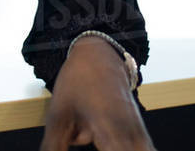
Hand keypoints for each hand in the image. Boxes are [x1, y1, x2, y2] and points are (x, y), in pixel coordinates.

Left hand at [39, 37, 155, 150]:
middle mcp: (131, 134)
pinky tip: (115, 146)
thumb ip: (53, 150)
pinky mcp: (141, 133)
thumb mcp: (57, 117)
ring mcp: (139, 133)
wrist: (99, 54)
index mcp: (110, 130)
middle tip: (94, 145)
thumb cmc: (77, 83)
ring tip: (96, 142)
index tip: (87, 146)